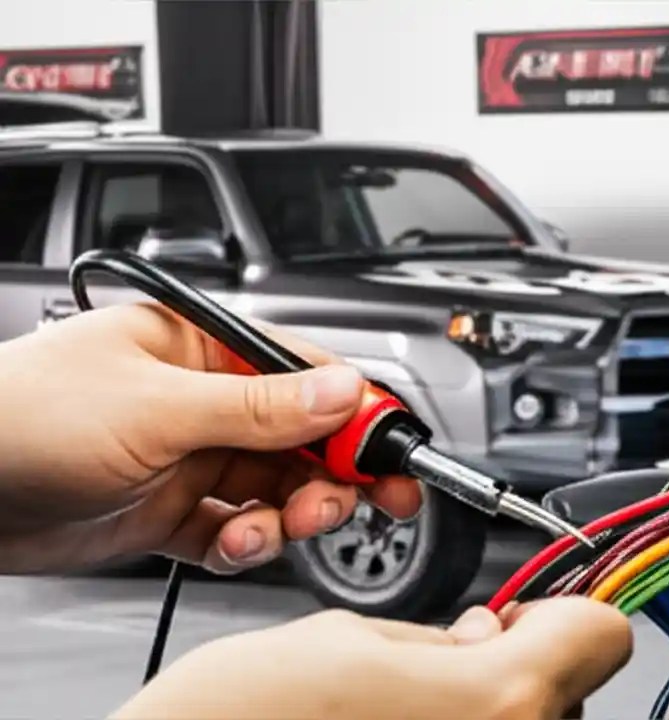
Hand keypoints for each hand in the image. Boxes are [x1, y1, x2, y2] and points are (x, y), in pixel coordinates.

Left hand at [0, 303, 420, 573]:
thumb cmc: (21, 415)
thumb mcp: (156, 407)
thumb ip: (260, 407)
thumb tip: (343, 390)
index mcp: (203, 351)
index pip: (307, 374)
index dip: (358, 413)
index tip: (391, 451)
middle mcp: (202, 402)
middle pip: (304, 437)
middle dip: (336, 473)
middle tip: (366, 502)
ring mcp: (186, 459)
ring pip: (276, 489)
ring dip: (293, 514)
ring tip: (283, 526)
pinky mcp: (167, 512)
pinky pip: (234, 530)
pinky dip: (246, 544)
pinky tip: (235, 544)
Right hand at [114, 598, 632, 719]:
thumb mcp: (343, 636)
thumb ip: (437, 632)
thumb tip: (477, 636)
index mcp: (501, 697)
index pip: (605, 632)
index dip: (561, 609)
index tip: (523, 610)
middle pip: (566, 688)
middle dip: (516, 663)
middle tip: (445, 662)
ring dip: (488, 710)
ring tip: (403, 711)